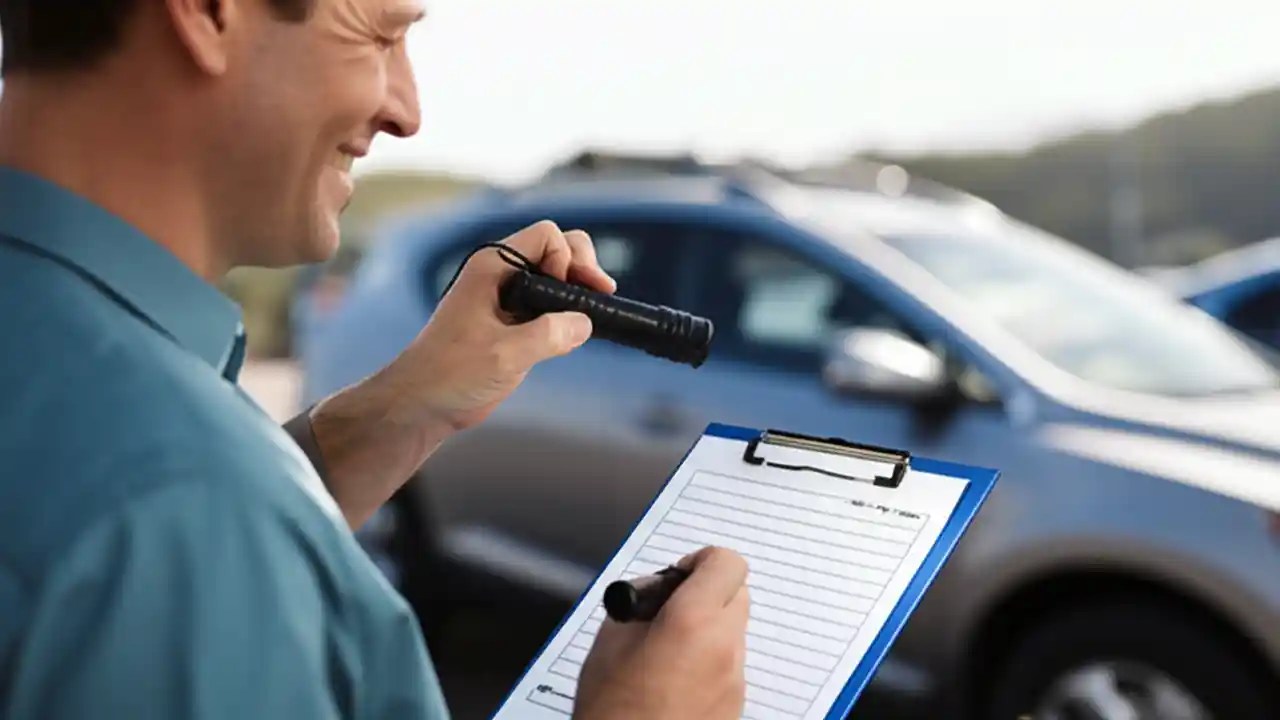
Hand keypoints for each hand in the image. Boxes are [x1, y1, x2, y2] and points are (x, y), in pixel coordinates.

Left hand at [306, 220, 614, 527]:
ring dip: (577, 290)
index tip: (565, 293)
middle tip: (598, 294)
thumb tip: (585, 322)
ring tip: (591, 314)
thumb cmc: (449, 375)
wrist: (421, 405)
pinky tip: (577, 331)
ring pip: (555, 277)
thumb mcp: (505, 354)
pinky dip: (567, 312)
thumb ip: (549, 334)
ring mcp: (507, 299)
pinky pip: (548, 304)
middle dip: (581, 267)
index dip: (566, 259)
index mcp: (491, 268)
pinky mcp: (512, 324)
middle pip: (556, 248)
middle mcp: (500, 276)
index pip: (547, 237)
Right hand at [573, 548, 749, 719]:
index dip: (701, 561)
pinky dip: (709, 659)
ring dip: (708, 627)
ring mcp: (735, 681)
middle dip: (707, 592)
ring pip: (735, 630)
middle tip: (671, 609)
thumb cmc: (611, 713)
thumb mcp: (609, 641)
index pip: (726, 563)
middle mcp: (724, 649)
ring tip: (665, 651)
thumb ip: (640, 603)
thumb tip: (656, 594)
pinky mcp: (736, 706)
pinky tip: (674, 679)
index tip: (678, 575)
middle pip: (738, 593)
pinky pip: (730, 664)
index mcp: (692, 623)